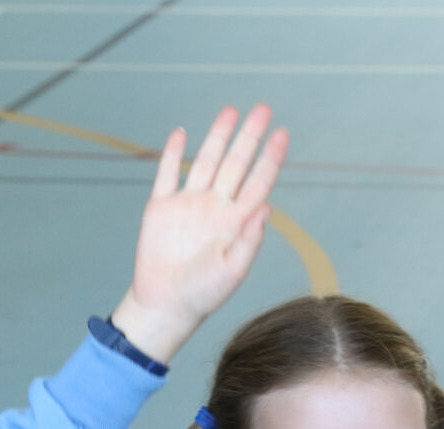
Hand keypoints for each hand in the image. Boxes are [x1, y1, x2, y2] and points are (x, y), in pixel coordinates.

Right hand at [110, 104, 288, 363]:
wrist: (165, 305)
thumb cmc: (204, 294)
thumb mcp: (234, 271)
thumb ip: (250, 239)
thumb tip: (266, 207)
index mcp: (236, 221)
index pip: (258, 181)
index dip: (271, 158)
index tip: (282, 134)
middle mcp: (215, 208)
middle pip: (235, 163)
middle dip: (249, 136)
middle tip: (263, 109)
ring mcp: (188, 205)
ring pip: (206, 162)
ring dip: (218, 137)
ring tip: (231, 111)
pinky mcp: (161, 208)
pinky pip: (167, 175)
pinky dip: (173, 154)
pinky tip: (181, 133)